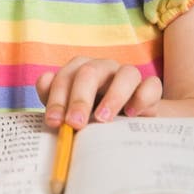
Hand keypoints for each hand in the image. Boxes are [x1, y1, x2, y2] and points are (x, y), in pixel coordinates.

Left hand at [36, 57, 162, 128]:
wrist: (127, 125)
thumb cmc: (91, 117)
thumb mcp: (71, 112)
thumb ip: (53, 98)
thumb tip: (43, 80)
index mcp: (80, 70)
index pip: (66, 77)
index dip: (57, 99)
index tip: (54, 122)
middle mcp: (104, 68)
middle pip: (90, 72)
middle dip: (80, 99)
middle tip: (75, 124)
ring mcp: (128, 75)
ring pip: (125, 73)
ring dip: (113, 96)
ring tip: (102, 119)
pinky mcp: (150, 88)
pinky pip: (151, 85)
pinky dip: (142, 97)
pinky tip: (132, 114)